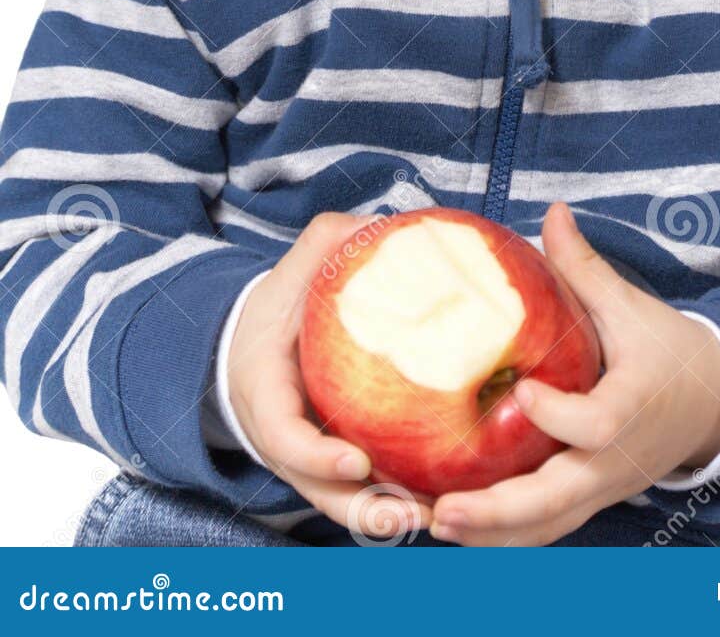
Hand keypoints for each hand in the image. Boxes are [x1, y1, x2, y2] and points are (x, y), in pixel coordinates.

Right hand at [227, 211, 432, 538]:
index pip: (284, 437)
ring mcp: (308, 459)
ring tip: (438, 518)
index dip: (316, 458)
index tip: (357, 463)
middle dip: (364, 510)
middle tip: (413, 514)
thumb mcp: (290, 273)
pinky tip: (446, 497)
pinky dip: (400, 497)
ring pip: (345, 503)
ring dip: (389, 517)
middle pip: (319, 491)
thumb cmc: (275, 310)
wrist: (252, 346)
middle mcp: (284, 440)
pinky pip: (366, 489)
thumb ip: (328, 244)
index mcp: (265, 393)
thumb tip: (382, 222)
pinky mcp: (335, 463)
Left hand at [429, 202, 719, 545]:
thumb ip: (586, 269)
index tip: (520, 391)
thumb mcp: (633, 308)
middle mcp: (617, 460)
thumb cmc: (667, 351)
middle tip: (446, 508)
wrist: (715, 405)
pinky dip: (503, 536)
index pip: (598, 424)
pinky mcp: (590, 501)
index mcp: (634, 406)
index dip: (559, 415)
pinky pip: (546, 528)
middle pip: (560, 498)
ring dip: (492, 534)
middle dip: (501, 511)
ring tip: (432, 525)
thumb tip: (552, 212)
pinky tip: (455, 527)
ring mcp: (603, 489)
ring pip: (547, 526)